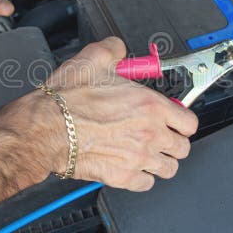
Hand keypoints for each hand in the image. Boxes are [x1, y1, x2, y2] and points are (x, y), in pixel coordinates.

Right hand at [0, 37, 198, 191]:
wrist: (44, 128)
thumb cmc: (66, 100)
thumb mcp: (93, 58)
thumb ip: (114, 50)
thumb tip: (118, 48)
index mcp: (150, 106)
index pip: (189, 121)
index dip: (182, 119)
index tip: (174, 118)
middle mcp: (149, 134)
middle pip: (182, 147)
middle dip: (174, 141)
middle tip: (161, 135)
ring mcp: (138, 159)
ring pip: (169, 169)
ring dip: (162, 161)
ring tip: (150, 153)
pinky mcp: (122, 178)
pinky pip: (146, 184)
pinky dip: (142, 178)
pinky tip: (133, 167)